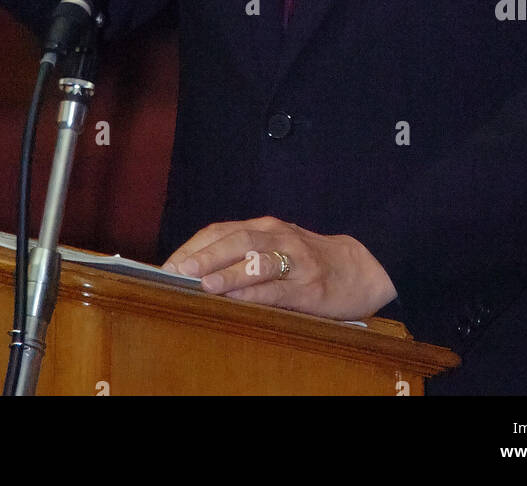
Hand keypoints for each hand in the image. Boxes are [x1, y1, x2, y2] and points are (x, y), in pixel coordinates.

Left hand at [162, 216, 397, 320]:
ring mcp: (294, 259)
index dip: (193, 246)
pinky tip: (237, 299)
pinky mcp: (308, 286)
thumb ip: (242, 255)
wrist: (359, 268)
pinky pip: (277, 288)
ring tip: (203, 283)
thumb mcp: (275, 249)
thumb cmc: (307, 261)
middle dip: (204, 255)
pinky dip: (254, 293)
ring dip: (227, 271)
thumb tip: (193, 274)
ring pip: (255, 260)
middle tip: (177, 271)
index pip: (220, 230)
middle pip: (235, 239)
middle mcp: (277, 236)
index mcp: (264, 227)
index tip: (167, 265)